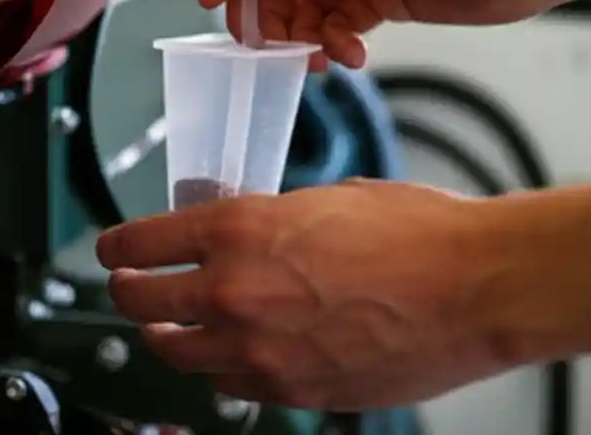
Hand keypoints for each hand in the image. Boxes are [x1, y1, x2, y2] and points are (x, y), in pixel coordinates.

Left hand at [95, 180, 521, 409]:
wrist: (477, 287)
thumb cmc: (417, 233)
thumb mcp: (326, 201)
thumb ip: (269, 222)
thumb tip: (246, 236)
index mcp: (240, 230)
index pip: (143, 242)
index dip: (118, 248)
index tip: (113, 251)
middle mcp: (236, 293)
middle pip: (144, 306)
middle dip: (130, 295)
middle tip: (131, 289)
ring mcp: (261, 351)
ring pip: (180, 354)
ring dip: (171, 337)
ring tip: (174, 327)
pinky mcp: (293, 391)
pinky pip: (232, 386)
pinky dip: (224, 370)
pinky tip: (235, 356)